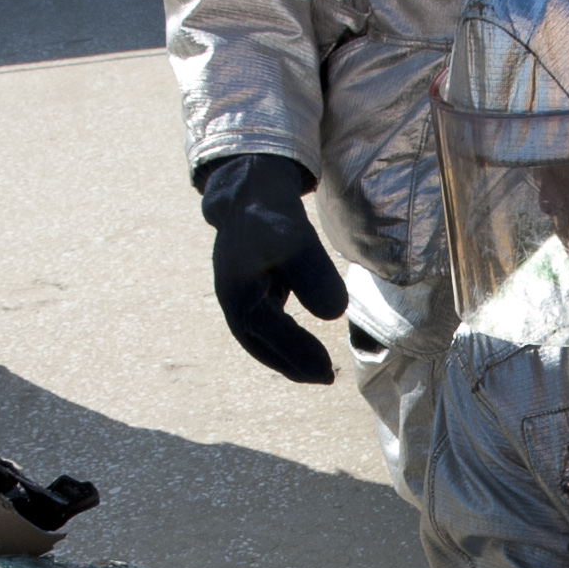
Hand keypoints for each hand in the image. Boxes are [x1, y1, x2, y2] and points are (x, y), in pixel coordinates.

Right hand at [198, 154, 347, 384]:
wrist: (252, 190)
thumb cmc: (272, 216)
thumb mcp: (299, 243)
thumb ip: (315, 277)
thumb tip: (334, 314)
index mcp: (239, 294)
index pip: (269, 334)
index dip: (297, 355)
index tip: (326, 370)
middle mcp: (234, 300)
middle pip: (260, 344)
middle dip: (291, 364)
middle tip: (325, 377)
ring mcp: (239, 296)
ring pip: (262, 337)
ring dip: (288, 355)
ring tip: (318, 369)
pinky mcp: (250, 290)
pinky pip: (266, 324)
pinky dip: (285, 339)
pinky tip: (305, 345)